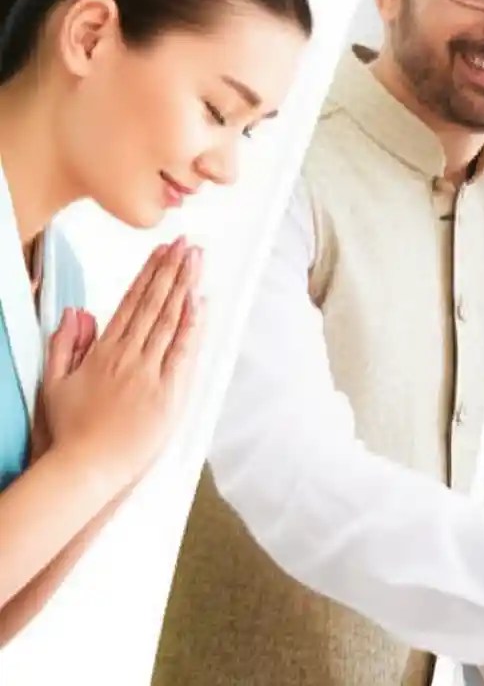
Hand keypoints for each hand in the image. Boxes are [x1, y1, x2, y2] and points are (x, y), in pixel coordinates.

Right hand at [38, 239, 204, 487]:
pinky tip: (201, 302)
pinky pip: (184, 352)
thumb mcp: (54, 382)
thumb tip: (77, 312)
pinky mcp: (169, 394)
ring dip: (184, 287)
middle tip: (187, 243)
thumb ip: (64, 345)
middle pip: (153, 304)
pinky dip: (193, 325)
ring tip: (197, 260)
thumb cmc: (70, 431)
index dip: (148, 274)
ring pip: (170, 321)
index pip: (130, 303)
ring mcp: (149, 374)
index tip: (162, 252)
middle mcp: (127, 357)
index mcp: (102, 352)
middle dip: (171, 270)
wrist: (85, 467)